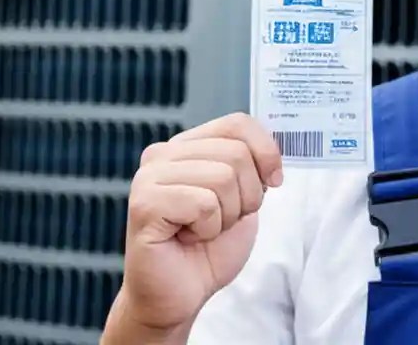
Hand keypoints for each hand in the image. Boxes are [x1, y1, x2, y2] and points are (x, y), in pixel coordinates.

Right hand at [109, 112, 283, 334]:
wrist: (181, 294)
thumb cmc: (210, 247)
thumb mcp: (244, 195)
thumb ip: (252, 164)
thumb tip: (273, 144)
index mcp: (186, 145)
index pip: (238, 123)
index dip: (266, 151)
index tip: (273, 182)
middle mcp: (162, 154)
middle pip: (236, 153)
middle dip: (248, 195)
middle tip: (224, 219)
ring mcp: (148, 178)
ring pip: (223, 177)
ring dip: (227, 215)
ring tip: (203, 230)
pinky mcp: (144, 205)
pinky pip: (204, 204)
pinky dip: (209, 229)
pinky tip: (188, 238)